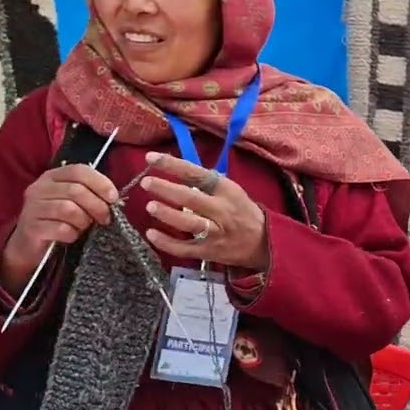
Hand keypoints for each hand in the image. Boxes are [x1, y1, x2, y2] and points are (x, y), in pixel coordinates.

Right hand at [0, 165, 118, 293]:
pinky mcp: (31, 227)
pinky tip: (71, 236)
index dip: (100, 183)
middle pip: (76, 190)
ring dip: (83, 221)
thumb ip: (91, 194)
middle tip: (104, 218)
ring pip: (68, 209)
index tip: (113, 198)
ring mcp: (32, 207)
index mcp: (53, 176)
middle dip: (97, 206)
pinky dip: (72, 234)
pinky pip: (60, 228)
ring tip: (84, 227)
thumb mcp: (75, 202)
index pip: (79, 170)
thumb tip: (114, 199)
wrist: (31, 244)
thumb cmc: (59, 220)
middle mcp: (40, 188)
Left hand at [140, 152, 269, 271]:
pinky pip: (185, 248)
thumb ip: (207, 183)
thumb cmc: (242, 212)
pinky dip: (167, 243)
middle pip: (191, 198)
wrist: (263, 242)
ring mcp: (216, 233)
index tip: (151, 158)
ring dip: (168, 215)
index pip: (196, 174)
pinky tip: (151, 234)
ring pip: (189, 224)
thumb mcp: (231, 191)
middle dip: (166, 189)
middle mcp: (221, 211)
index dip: (173, 165)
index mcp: (226, 191)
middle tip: (146, 182)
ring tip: (150, 206)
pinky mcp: (209, 251)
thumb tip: (176, 169)